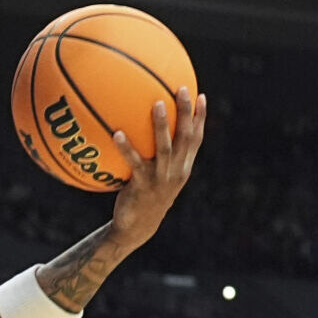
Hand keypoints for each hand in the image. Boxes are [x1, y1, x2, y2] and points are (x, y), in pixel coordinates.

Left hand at [111, 87, 207, 248]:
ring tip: (157, 103)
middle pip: (185, 137)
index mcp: (183, 168)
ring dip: (162, 125)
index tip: (201, 95)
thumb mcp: (157, 177)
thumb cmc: (144, 198)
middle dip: (186, 112)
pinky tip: (116, 133)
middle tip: (181, 89)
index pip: (196, 139)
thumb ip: (158, 157)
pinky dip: (126, 148)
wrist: (136, 228)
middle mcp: (176, 171)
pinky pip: (134, 163)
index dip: (200, 118)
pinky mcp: (142, 186)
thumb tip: (148, 133)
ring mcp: (160, 179)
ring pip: (165, 148)